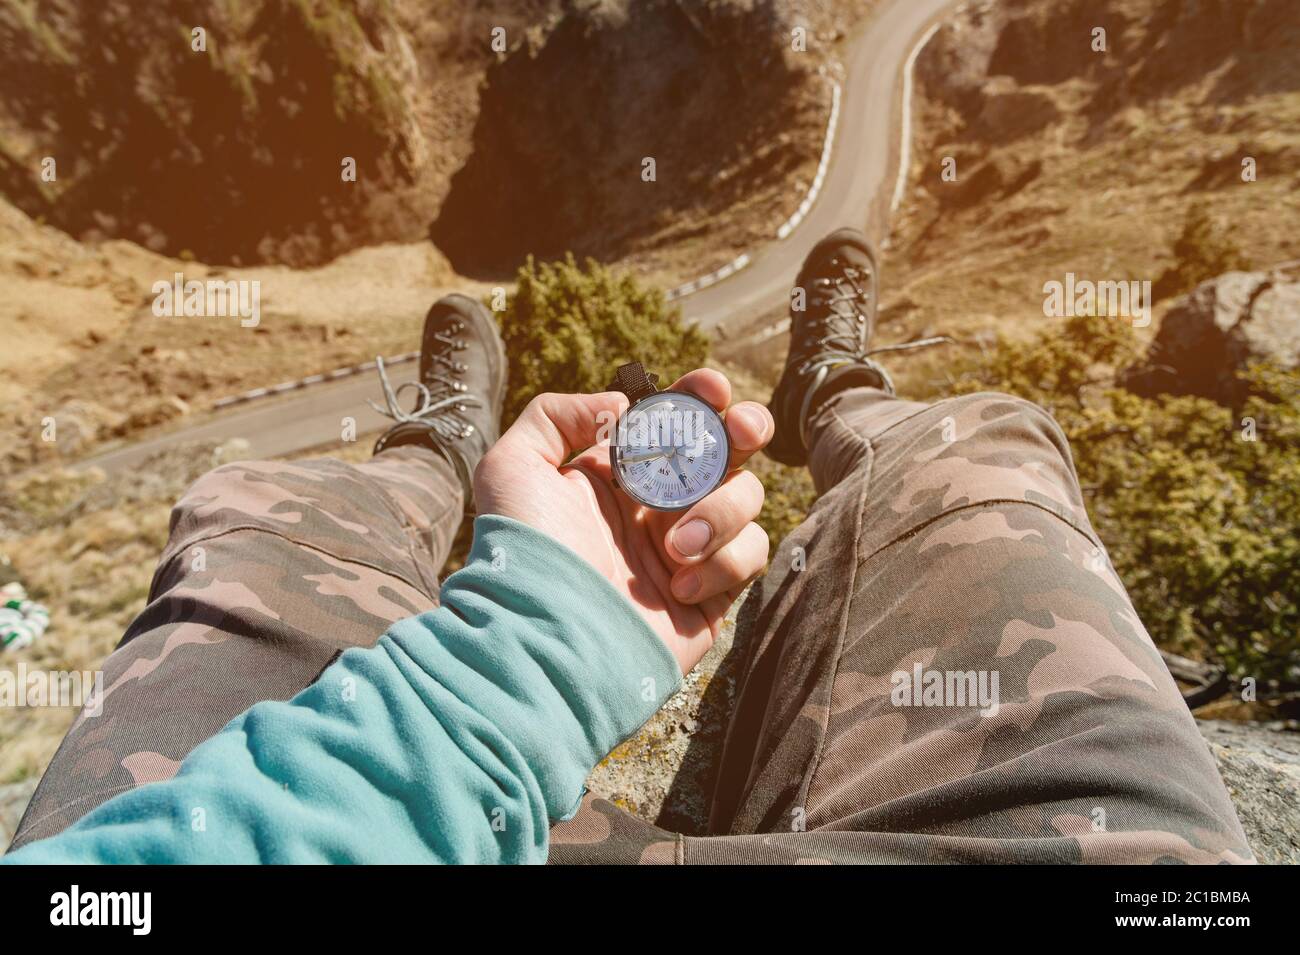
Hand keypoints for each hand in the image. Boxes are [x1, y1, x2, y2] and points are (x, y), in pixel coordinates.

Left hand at [474, 369, 773, 673]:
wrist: (543, 639)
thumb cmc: (524, 553)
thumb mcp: (513, 467)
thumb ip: (556, 414)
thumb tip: (622, 407)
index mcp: (619, 472)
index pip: (674, 420)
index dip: (700, 397)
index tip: (710, 390)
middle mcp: (659, 505)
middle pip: (730, 450)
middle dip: (745, 430)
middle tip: (740, 432)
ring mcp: (689, 549)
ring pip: (746, 498)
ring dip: (718, 510)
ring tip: (672, 546)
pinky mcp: (711, 594)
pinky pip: (751, 555)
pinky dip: (723, 562)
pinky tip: (677, 585)